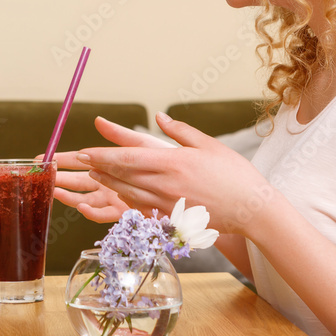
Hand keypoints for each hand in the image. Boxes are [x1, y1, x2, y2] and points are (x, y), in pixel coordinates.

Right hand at [47, 117, 176, 222]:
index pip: (80, 161)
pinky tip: (82, 206)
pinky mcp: (126, 212)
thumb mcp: (143, 145)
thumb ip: (121, 135)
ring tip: (54, 191)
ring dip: (69, 196)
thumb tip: (99, 120)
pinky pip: (105, 215)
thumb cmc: (169, 161)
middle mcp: (110, 183)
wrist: (191, 186)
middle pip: (77, 180)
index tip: (44, 157)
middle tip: (39, 176)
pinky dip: (91, 212)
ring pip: (86, 198)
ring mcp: (116, 199)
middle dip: (58, 178)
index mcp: (111, 165)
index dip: (61, 159)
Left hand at [78, 112, 270, 235]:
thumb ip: (180, 131)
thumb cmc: (234, 174)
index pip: (127, 158)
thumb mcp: (208, 144)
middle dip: (100, 168)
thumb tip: (159, 116)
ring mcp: (167, 204)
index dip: (103, 155)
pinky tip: (120, 193)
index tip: (86, 151)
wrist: (252, 209)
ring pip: (128, 193)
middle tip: (83, 160)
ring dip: (109, 183)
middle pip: (122, 176)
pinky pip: (143, 209)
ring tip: (96, 174)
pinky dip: (127, 199)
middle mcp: (165, 184)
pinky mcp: (173, 219)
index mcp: (171, 163)